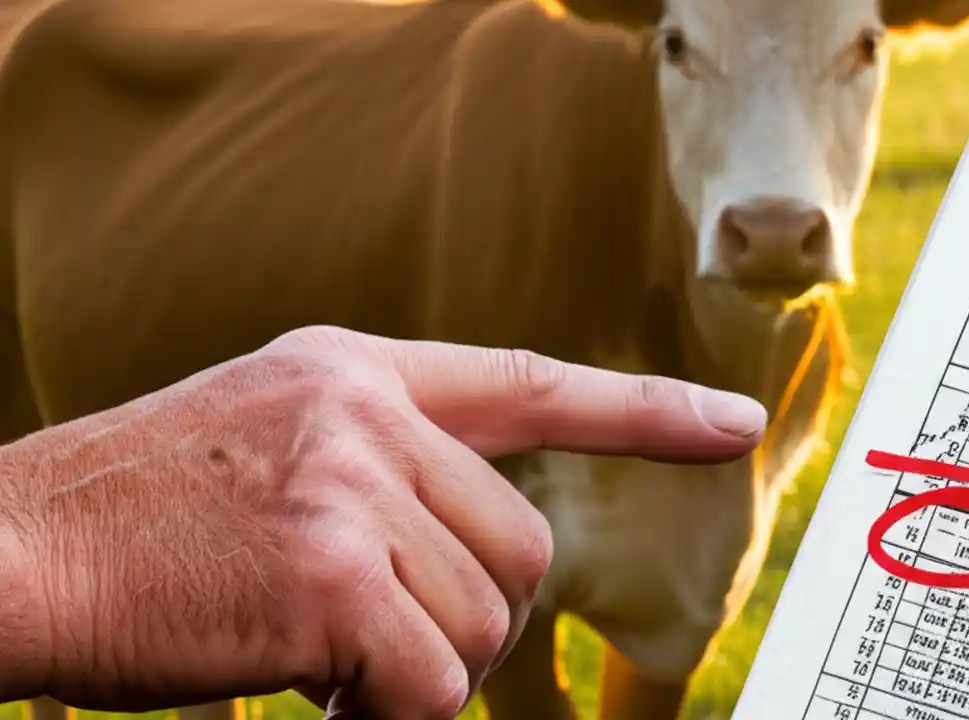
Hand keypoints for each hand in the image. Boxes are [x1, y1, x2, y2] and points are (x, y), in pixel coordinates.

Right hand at [0, 326, 765, 718]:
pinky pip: (428, 683)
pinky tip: (308, 689)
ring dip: (414, 668)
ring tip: (315, 651)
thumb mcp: (273, 437)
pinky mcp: (331, 574)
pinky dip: (386, 714)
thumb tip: (489, 555)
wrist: (5, 547)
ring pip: (481, 623)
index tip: (734, 425)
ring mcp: (351, 485)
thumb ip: (387, 463)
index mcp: (359, 370)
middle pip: (519, 549)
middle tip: (366, 633)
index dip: (646, 409)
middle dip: (465, 615)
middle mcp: (367, 411)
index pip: (536, 383)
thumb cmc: (138, 514)